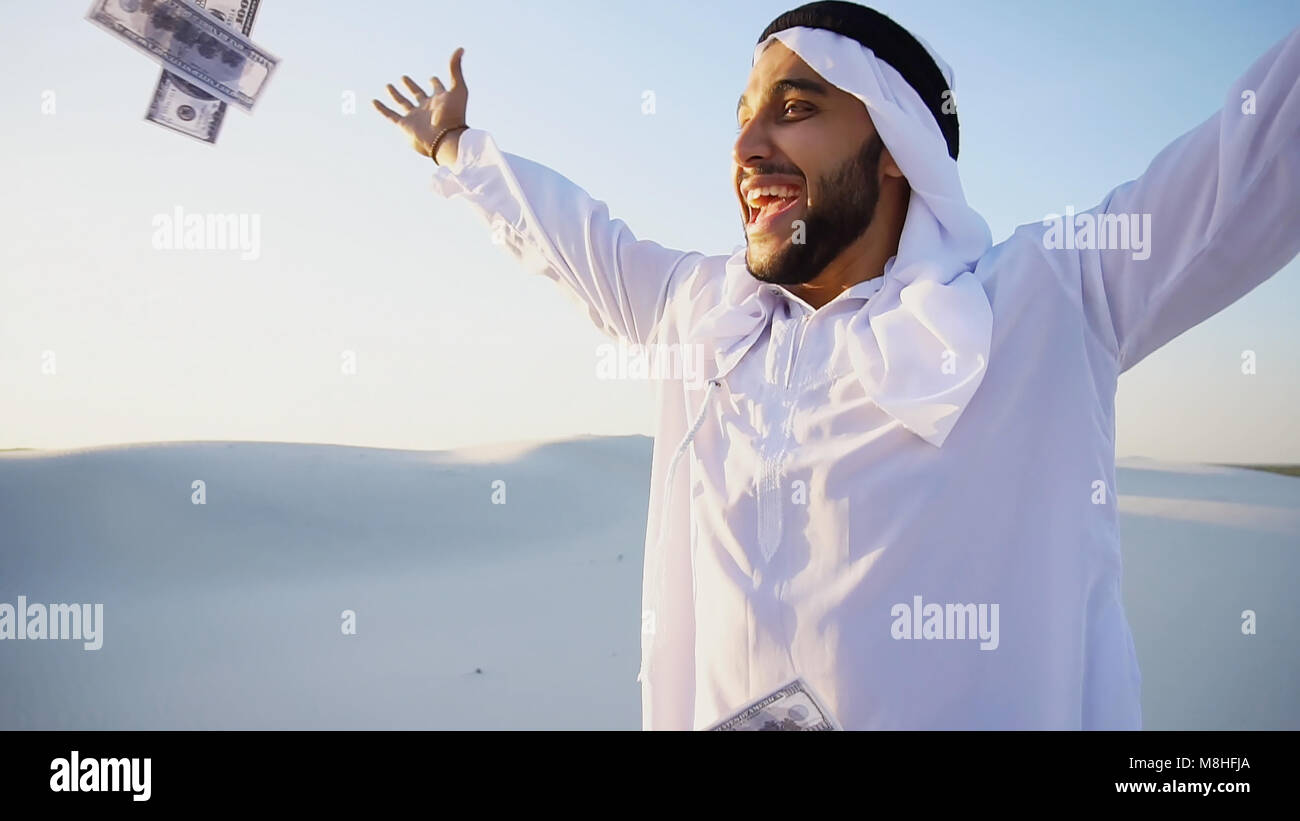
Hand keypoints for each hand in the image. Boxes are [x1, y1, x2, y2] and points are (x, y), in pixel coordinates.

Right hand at [373, 47, 468, 162]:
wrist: (446, 139)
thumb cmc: (454, 115)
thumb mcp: (457, 88)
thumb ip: (455, 69)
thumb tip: (460, 48)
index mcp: (441, 100)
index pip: (437, 88)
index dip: (435, 83)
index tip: (433, 78)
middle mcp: (427, 108)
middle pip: (418, 94)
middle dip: (411, 86)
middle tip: (404, 78)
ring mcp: (416, 116)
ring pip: (403, 103)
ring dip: (395, 94)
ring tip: (388, 85)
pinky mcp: (405, 125)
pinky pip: (390, 115)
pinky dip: (381, 108)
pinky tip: (374, 101)